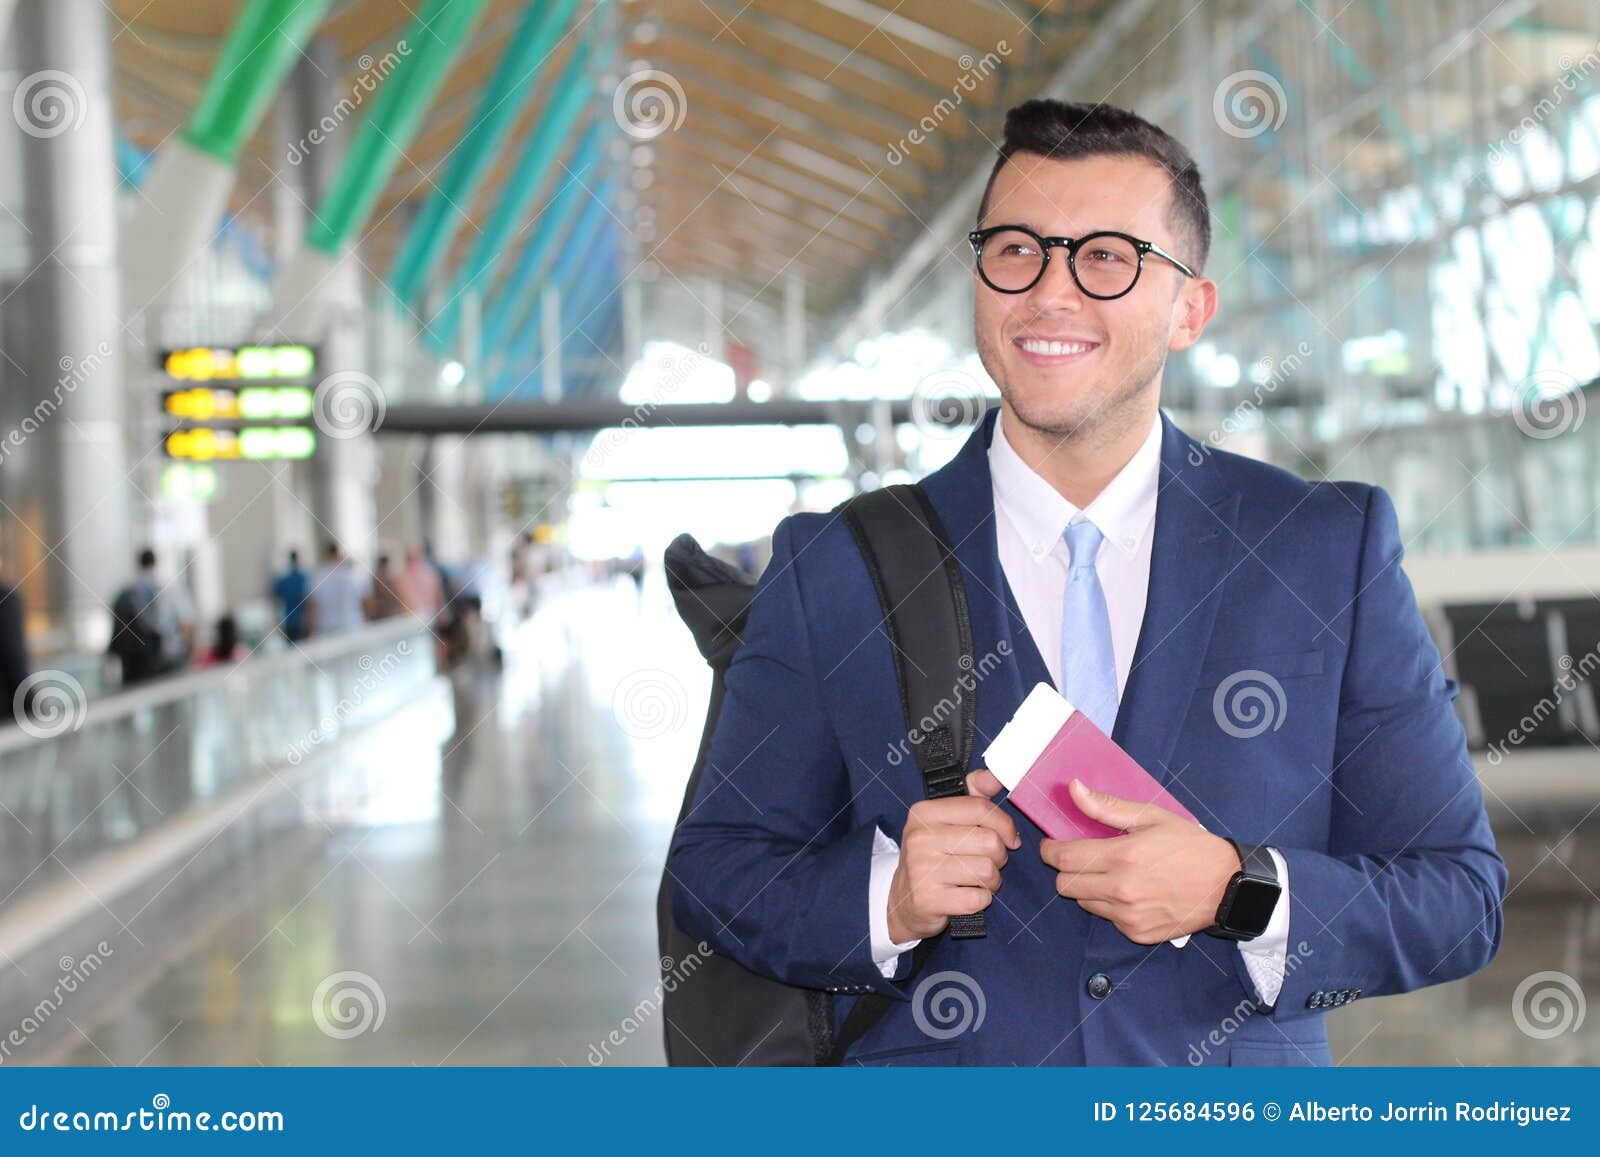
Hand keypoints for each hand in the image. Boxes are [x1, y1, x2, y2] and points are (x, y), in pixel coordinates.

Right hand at [886, 769, 1019, 943]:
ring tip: (978, 880)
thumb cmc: (932, 856)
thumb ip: (973, 794)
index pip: (980, 808)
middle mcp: (920, 838)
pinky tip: (967, 896)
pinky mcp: (928, 899)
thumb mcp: (945, 820)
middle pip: (989, 841)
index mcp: (925, 813)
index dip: (1005, 824)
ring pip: (987, 871)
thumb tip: (996, 775)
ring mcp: (922, 870)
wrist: (903, 899)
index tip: (1010, 837)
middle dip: (999, 856)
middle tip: (988, 862)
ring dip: (991, 880)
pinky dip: (981, 900)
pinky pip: (978, 898)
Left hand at [1039, 778, 1239, 944]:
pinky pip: (1108, 919)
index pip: (1062, 859)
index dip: (1049, 850)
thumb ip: (1107, 807)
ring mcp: (1129, 917)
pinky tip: (1133, 892)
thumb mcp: (1151, 817)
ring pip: (1085, 902)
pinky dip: (1112, 906)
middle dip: (1067, 869)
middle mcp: (1121, 891)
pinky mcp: (1138, 934)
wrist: (1227, 886)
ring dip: (1089, 887)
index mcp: (1123, 858)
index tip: (1052, 844)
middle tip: (1083, 857)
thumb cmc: (1190, 846)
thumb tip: (1074, 789)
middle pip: (1065, 885)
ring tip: (1114, 873)